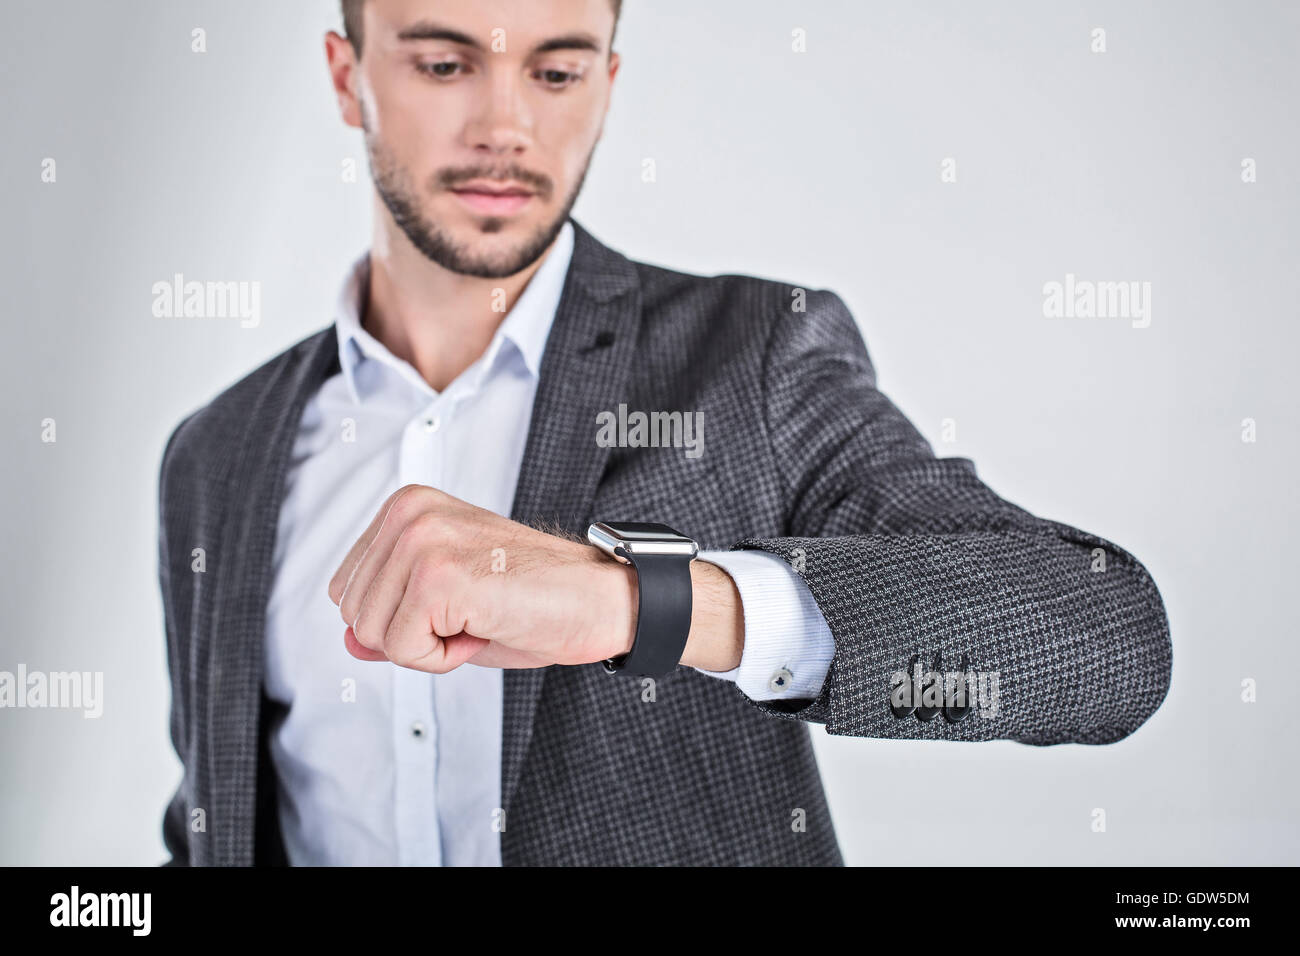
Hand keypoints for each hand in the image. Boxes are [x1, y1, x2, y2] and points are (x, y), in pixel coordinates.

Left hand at [327, 484, 744, 674]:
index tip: (460, 603)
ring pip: (373, 634)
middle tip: (475, 613)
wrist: (603, 599)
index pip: (347, 590)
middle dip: (410, 634)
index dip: (401, 619)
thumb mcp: (449, 610)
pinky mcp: (439, 576)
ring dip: (429, 647)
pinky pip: (404, 648)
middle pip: (352, 614)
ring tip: (482, 616)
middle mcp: (409, 513)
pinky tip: (487, 625)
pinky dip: (444, 657)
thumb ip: (392, 619)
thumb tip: (348, 644)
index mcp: (408, 506)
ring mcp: (423, 540)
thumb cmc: (536, 601)